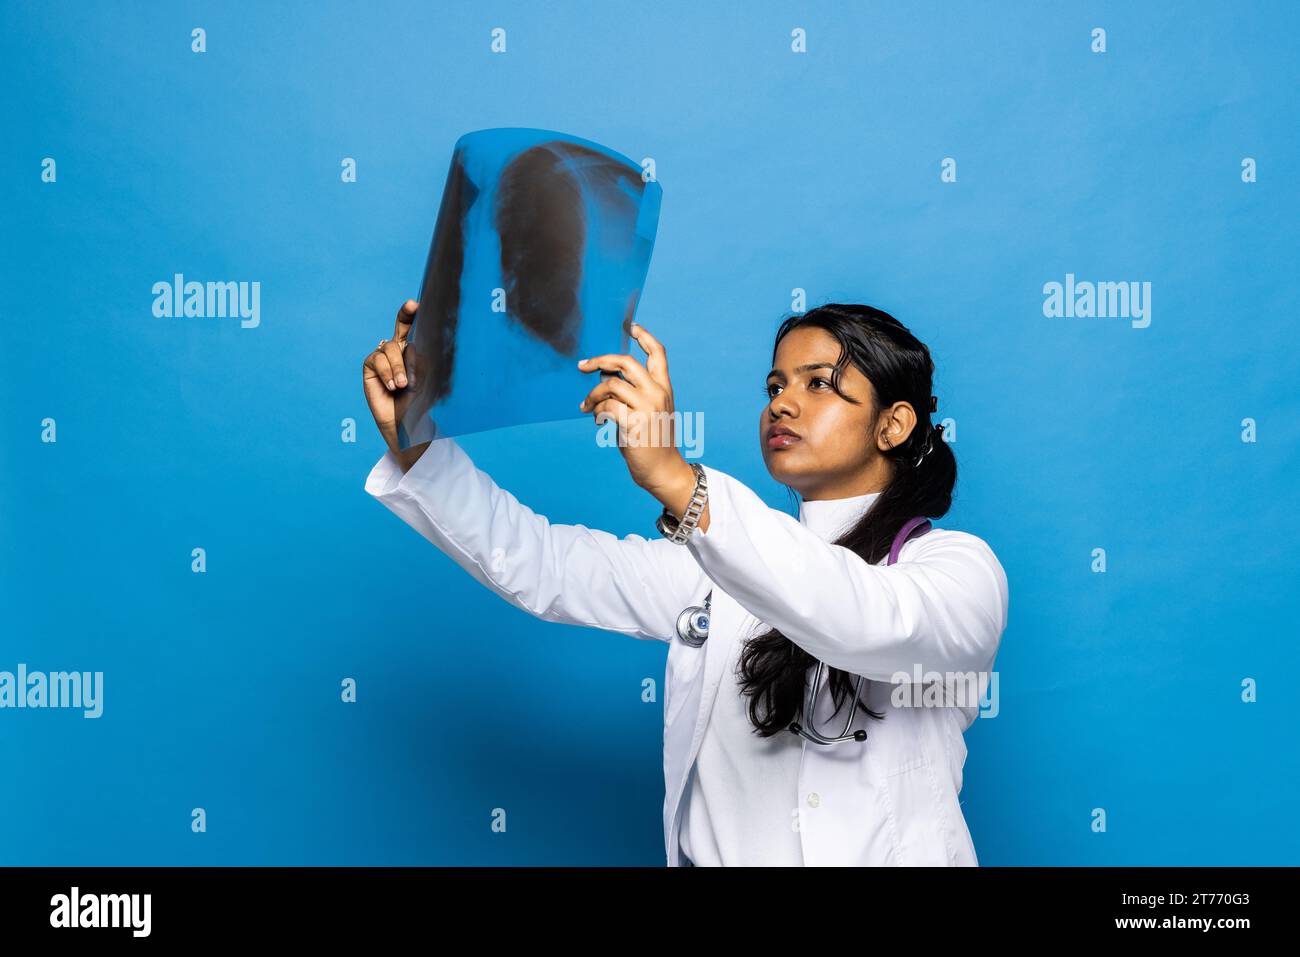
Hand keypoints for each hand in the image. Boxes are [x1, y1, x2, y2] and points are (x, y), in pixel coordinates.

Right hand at [363, 299, 427, 467]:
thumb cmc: (420, 402)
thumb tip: (415, 347)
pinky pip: (377, 360)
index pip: (413, 328)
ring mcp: (383, 358)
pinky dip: (387, 372)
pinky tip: (393, 386)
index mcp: (415, 350)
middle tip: (412, 315)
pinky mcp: (371, 368)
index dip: (411, 313)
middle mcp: (398, 350)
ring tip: (405, 385)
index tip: (415, 303)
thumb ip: (422, 360)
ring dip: (399, 367)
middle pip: (401, 331)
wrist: (407, 423)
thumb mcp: (427, 379)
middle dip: (406, 322)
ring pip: (390, 348)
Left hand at [578, 322, 688, 494]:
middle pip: (626, 362)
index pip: (658, 354)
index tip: (632, 326)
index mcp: (664, 388)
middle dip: (600, 360)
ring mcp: (647, 407)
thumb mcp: (647, 411)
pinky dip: (597, 412)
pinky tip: (596, 421)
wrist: (662, 470)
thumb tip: (603, 377)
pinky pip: (607, 407)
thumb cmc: (651, 441)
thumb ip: (631, 393)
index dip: (644, 336)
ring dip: (593, 395)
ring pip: (611, 385)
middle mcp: (657, 394)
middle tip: (583, 366)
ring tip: (587, 407)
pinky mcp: (634, 423)